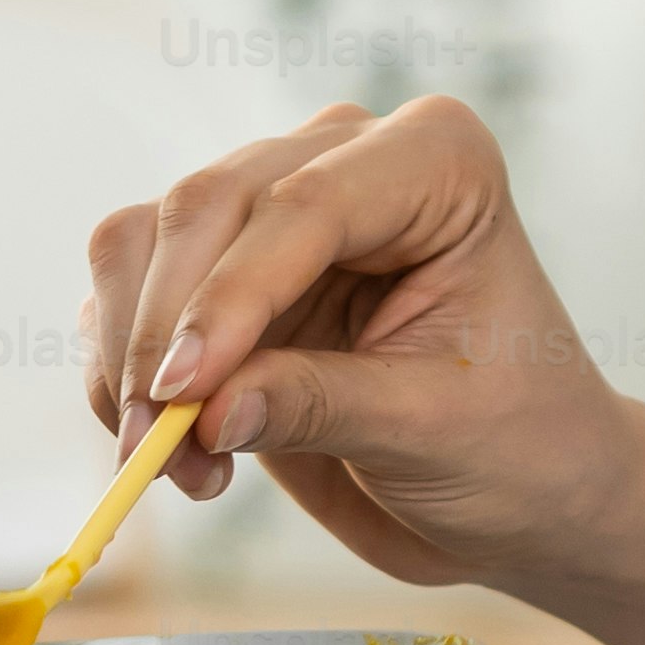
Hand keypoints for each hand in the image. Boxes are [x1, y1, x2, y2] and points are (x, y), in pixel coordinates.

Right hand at [84, 96, 644, 585]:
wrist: (523, 488)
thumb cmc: (516, 445)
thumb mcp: (431, 430)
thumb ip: (318, 406)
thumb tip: (199, 411)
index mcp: (436, 160)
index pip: (303, 205)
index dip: (228, 298)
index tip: (182, 396)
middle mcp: (348, 156)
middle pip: (205, 207)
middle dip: (164, 334)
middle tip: (156, 449)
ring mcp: (278, 204)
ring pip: (145, 239)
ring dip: (132, 357)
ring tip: (177, 466)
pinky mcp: (224, 269)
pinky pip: (130, 290)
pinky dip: (121, 371)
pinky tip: (172, 450)